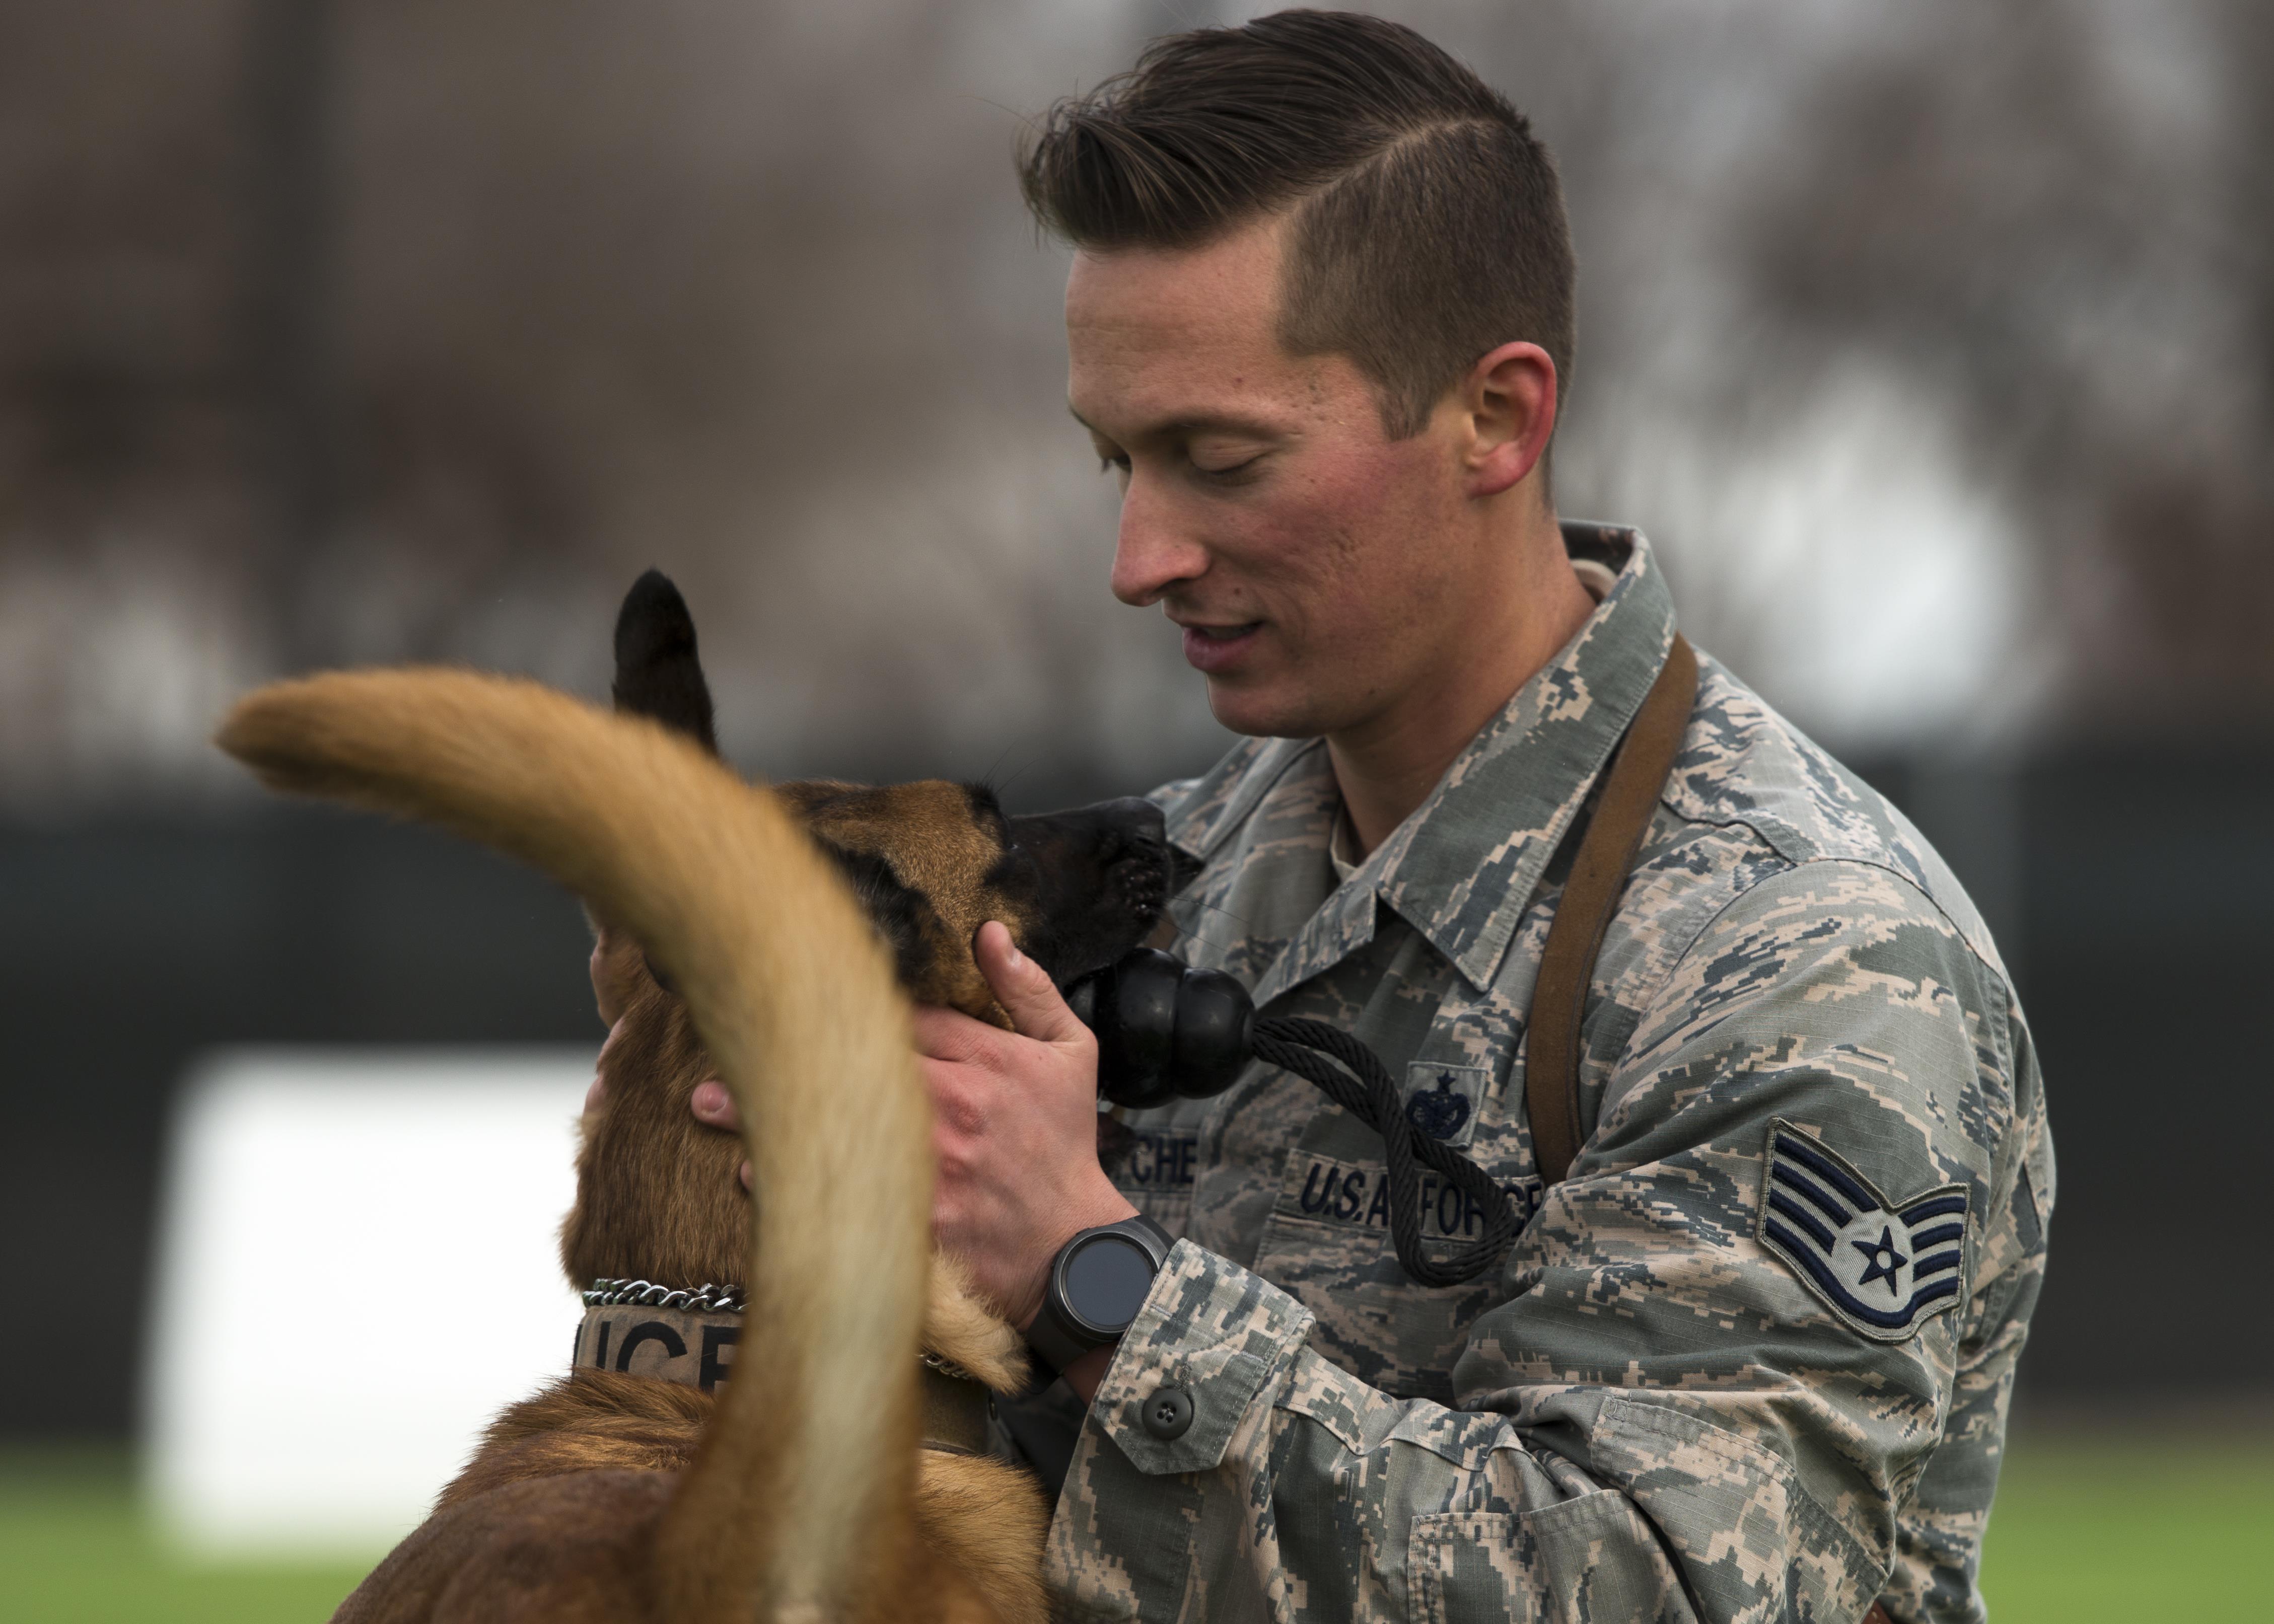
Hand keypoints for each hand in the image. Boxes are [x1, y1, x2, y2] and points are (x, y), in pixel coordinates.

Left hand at [688, 922, 1137, 1310]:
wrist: (1075, 1250)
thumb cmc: (1065, 1147)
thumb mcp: (1071, 1054)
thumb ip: (1029, 991)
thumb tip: (989, 932)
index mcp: (986, 1062)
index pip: (898, 1018)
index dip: (847, 1007)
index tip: (801, 1000)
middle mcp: (954, 1109)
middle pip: (849, 1067)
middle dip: (780, 1057)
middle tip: (714, 1052)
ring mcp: (932, 1168)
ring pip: (834, 1131)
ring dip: (768, 1121)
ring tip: (710, 1106)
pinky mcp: (916, 1223)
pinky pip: (842, 1196)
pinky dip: (793, 1186)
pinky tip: (751, 1174)